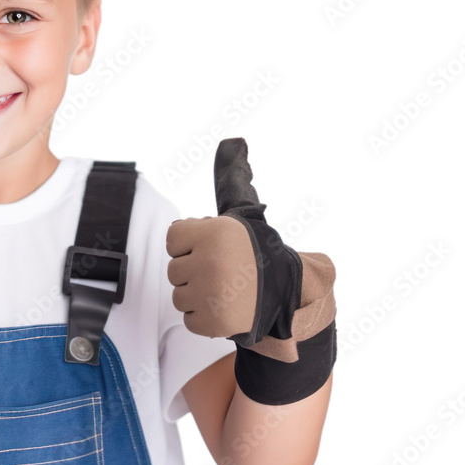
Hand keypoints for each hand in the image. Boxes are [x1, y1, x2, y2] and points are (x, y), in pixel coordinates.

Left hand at [166, 138, 332, 355]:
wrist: (291, 294)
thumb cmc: (259, 252)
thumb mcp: (242, 214)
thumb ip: (229, 180)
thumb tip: (232, 141)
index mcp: (212, 233)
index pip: (173, 240)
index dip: (191, 245)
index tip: (214, 248)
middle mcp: (209, 263)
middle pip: (175, 270)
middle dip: (196, 271)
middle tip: (225, 271)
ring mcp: (210, 295)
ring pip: (179, 296)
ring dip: (199, 295)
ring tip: (226, 289)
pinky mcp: (213, 323)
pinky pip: (189, 319)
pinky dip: (205, 318)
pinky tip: (226, 307)